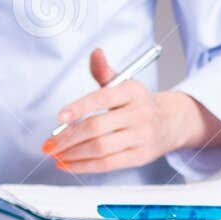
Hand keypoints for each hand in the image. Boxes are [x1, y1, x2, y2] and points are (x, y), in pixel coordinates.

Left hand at [43, 48, 220, 172]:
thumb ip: (104, 70)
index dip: (79, 107)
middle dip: (68, 137)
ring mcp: (141, 137)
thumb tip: (96, 53)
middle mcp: (139, 115)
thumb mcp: (124, 82)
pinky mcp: (140, 157)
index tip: (59, 117)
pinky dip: (84, 166)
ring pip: (100, 148)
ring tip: (55, 154)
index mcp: (132, 92)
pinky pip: (108, 164)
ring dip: (72, 153)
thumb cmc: (138, 102)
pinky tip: (68, 164)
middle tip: (49, 143)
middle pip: (97, 127)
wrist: (172, 122)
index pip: (102, 98)